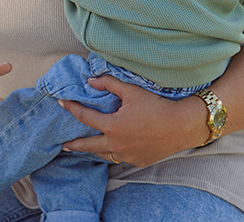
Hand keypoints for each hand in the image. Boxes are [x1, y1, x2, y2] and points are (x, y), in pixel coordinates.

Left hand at [59, 76, 207, 166]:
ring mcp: (127, 155)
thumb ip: (108, 84)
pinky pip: (120, 158)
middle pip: (89, 145)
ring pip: (105, 155)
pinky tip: (112, 150)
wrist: (181, 126)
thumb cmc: (156, 106)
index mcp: (112, 126)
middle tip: (64, 145)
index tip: (62, 103)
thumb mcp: (131, 91)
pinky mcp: (139, 161)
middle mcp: (116, 144)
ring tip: (87, 149)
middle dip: (75, 144)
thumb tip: (90, 82)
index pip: (85, 117)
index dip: (72, 108)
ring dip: (94, 151)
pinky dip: (113, 154)